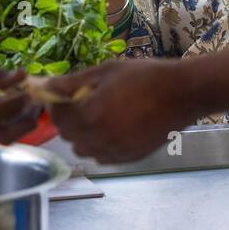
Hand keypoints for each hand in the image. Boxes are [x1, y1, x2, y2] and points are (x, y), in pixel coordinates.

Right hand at [0, 65, 40, 155]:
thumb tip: (21, 75)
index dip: (18, 104)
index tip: (29, 92)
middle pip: (6, 133)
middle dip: (27, 121)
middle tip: (36, 106)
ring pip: (0, 140)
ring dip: (16, 126)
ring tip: (22, 110)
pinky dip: (0, 131)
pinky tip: (1, 119)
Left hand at [46, 59, 198, 162]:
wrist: (181, 94)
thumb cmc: (144, 76)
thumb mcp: (106, 71)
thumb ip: (73, 82)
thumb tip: (47, 86)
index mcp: (91, 115)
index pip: (58, 118)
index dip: (55, 106)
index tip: (61, 96)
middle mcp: (100, 138)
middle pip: (67, 136)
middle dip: (68, 120)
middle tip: (80, 104)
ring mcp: (115, 151)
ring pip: (83, 149)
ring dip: (82, 135)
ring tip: (98, 116)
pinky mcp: (129, 158)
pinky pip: (102, 156)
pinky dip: (100, 145)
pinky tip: (113, 128)